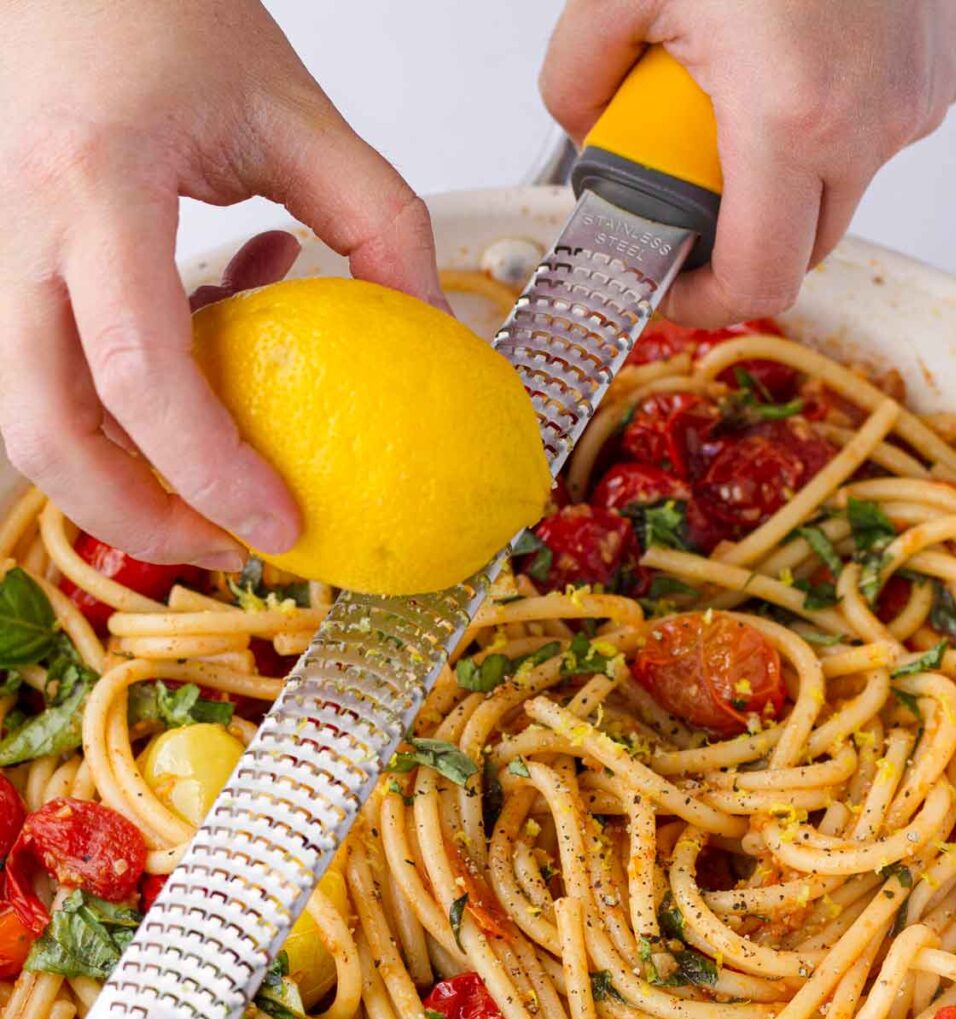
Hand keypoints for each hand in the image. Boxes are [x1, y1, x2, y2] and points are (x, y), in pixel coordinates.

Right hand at [0, 0, 442, 567]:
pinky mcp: (0, 271)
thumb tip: (430, 334)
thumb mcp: (294, 108)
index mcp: (95, 183)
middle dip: (134, 515)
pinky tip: (203, 342)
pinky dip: (120, 403)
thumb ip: (377, 218)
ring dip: (119, 476)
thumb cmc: (162, 16)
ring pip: (26, 419)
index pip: (136, 366)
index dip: (205, 468)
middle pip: (41, 429)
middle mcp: (20, 229)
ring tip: (216, 486)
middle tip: (228, 545)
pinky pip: (43, 374)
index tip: (278, 523)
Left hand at [541, 0, 955, 324]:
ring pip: (842, 185)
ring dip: (788, 167)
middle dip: (740, 230)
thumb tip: (579, 126)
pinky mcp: (947, 67)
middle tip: (695, 171)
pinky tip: (801, 52)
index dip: (706, 302)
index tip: (675, 284)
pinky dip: (835, 115)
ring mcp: (918, 96)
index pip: (758, 278)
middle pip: (801, 245)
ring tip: (750, 82)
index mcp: (793, 118)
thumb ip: (577, 73)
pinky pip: (880, 128)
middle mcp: (871, 120)